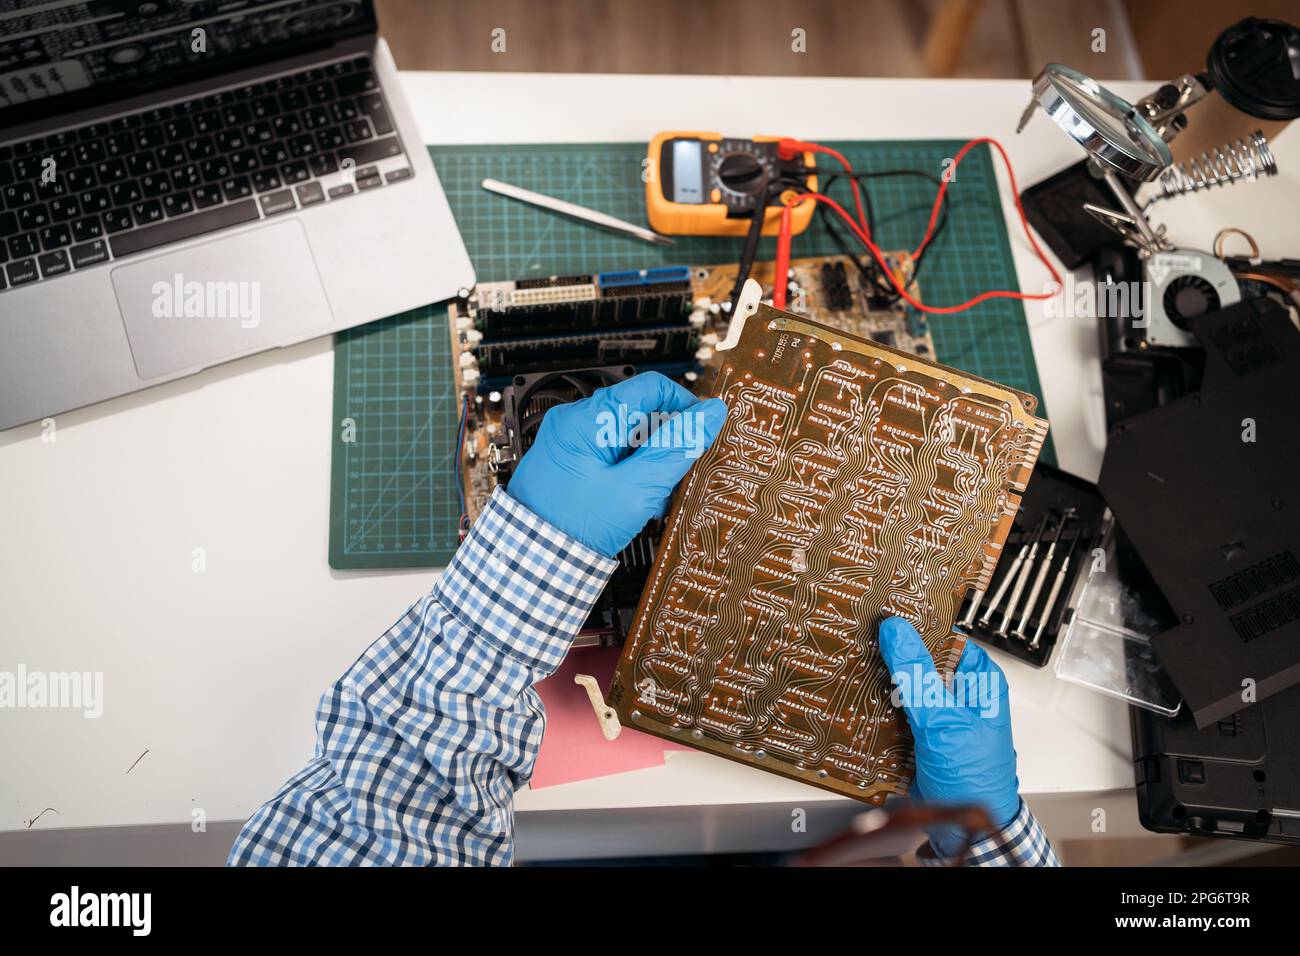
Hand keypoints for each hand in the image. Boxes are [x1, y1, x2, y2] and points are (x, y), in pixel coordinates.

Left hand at [507, 372, 727, 557]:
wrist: (530, 565)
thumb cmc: (571, 529)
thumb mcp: (635, 490)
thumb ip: (675, 448)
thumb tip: (710, 415)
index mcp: (588, 419)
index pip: (651, 387)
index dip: (685, 406)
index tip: (703, 432)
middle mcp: (577, 423)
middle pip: (642, 413)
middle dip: (668, 443)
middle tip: (681, 475)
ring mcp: (574, 443)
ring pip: (632, 438)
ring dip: (653, 463)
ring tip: (657, 498)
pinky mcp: (574, 463)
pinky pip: (615, 456)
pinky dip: (634, 474)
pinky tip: (640, 502)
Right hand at [877, 616, 1019, 854]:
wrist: (962, 830)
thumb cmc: (974, 781)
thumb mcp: (943, 721)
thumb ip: (918, 677)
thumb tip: (897, 632)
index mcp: (979, 681)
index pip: (944, 636)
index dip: (914, 623)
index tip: (883, 612)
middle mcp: (960, 693)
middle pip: (921, 659)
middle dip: (893, 652)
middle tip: (861, 634)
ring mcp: (938, 713)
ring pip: (904, 684)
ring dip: (882, 679)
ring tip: (854, 660)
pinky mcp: (919, 733)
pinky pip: (895, 709)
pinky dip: (878, 704)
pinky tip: (859, 696)